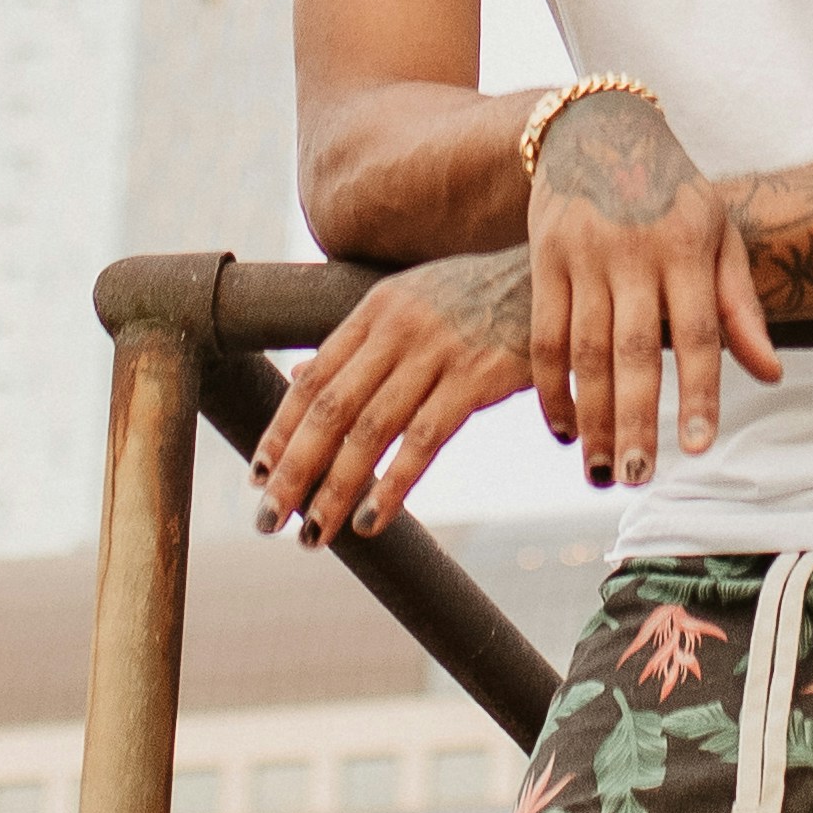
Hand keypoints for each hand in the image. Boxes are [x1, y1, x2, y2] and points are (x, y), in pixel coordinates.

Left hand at [252, 248, 536, 539]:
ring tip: (312, 535)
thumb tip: (298, 379)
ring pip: (370, 430)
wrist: (553, 277)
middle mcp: (399, 328)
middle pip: (331, 408)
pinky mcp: (478, 377)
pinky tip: (370, 519)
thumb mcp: (410, 302)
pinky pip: (425, 439)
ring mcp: (437, 351)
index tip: (259, 476)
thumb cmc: (479, 297)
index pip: (314, 378)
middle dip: (294, 469)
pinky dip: (393, 484)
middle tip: (268, 520)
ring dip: (335, 488)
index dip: (281, 429)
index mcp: (376, 311)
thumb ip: (358, 343)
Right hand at [513, 89, 782, 494]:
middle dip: (635, 418)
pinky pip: (543, 334)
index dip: (700, 390)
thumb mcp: (718, 233)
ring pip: (584, 350)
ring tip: (605, 470)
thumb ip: (740, 306)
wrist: (597, 129)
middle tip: (639, 477)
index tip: (700, 446)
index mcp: (685, 245)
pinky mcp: (543, 258)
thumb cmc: (671, 192)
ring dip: (593, 416)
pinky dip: (550, 387)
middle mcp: (633, 250)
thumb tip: (771, 374)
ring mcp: (583, 254)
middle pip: (633, 348)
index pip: (698, 330)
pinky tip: (565, 428)